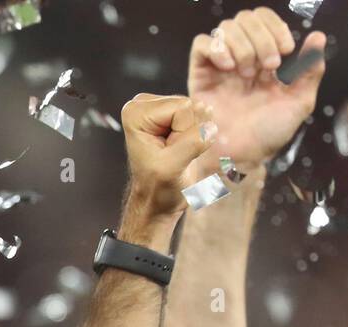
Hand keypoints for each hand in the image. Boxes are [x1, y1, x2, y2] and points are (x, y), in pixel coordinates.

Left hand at [121, 93, 217, 220]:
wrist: (157, 201)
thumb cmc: (158, 188)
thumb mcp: (172, 168)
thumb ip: (191, 144)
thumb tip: (210, 126)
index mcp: (136, 112)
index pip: (183, 108)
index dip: (183, 134)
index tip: (168, 154)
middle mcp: (144, 104)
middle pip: (191, 107)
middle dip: (190, 133)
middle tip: (174, 155)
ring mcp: (160, 108)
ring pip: (199, 112)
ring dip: (195, 136)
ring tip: (177, 153)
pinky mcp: (174, 114)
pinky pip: (202, 118)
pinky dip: (198, 136)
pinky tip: (183, 148)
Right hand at [188, 11, 325, 170]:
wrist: (241, 156)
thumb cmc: (267, 135)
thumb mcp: (299, 103)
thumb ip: (310, 71)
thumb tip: (318, 38)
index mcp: (263, 60)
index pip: (265, 20)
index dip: (276, 26)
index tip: (287, 49)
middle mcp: (241, 58)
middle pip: (246, 18)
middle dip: (262, 38)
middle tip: (269, 66)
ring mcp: (220, 65)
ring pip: (225, 28)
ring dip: (242, 45)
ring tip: (247, 74)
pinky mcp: (200, 75)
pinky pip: (202, 44)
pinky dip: (217, 48)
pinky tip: (228, 68)